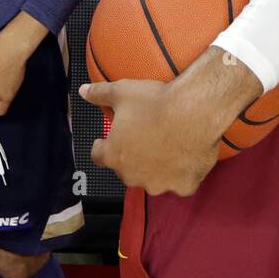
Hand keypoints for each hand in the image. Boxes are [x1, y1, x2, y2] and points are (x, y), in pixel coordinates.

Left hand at [79, 48, 262, 196]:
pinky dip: (181, 174)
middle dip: (131, 156)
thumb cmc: (157, 102)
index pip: (98, 156)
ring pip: (153, 179)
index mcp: (114, 155)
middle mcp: (133, 175)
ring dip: (155, 168)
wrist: (195, 112)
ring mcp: (160, 184)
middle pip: (126, 169)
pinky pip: (179, 183)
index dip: (102, 146)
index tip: (107, 140)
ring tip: (165, 147)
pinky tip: (185, 158)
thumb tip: (83, 91)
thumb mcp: (122, 91)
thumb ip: (99, 94)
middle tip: (143, 137)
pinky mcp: (183, 186)